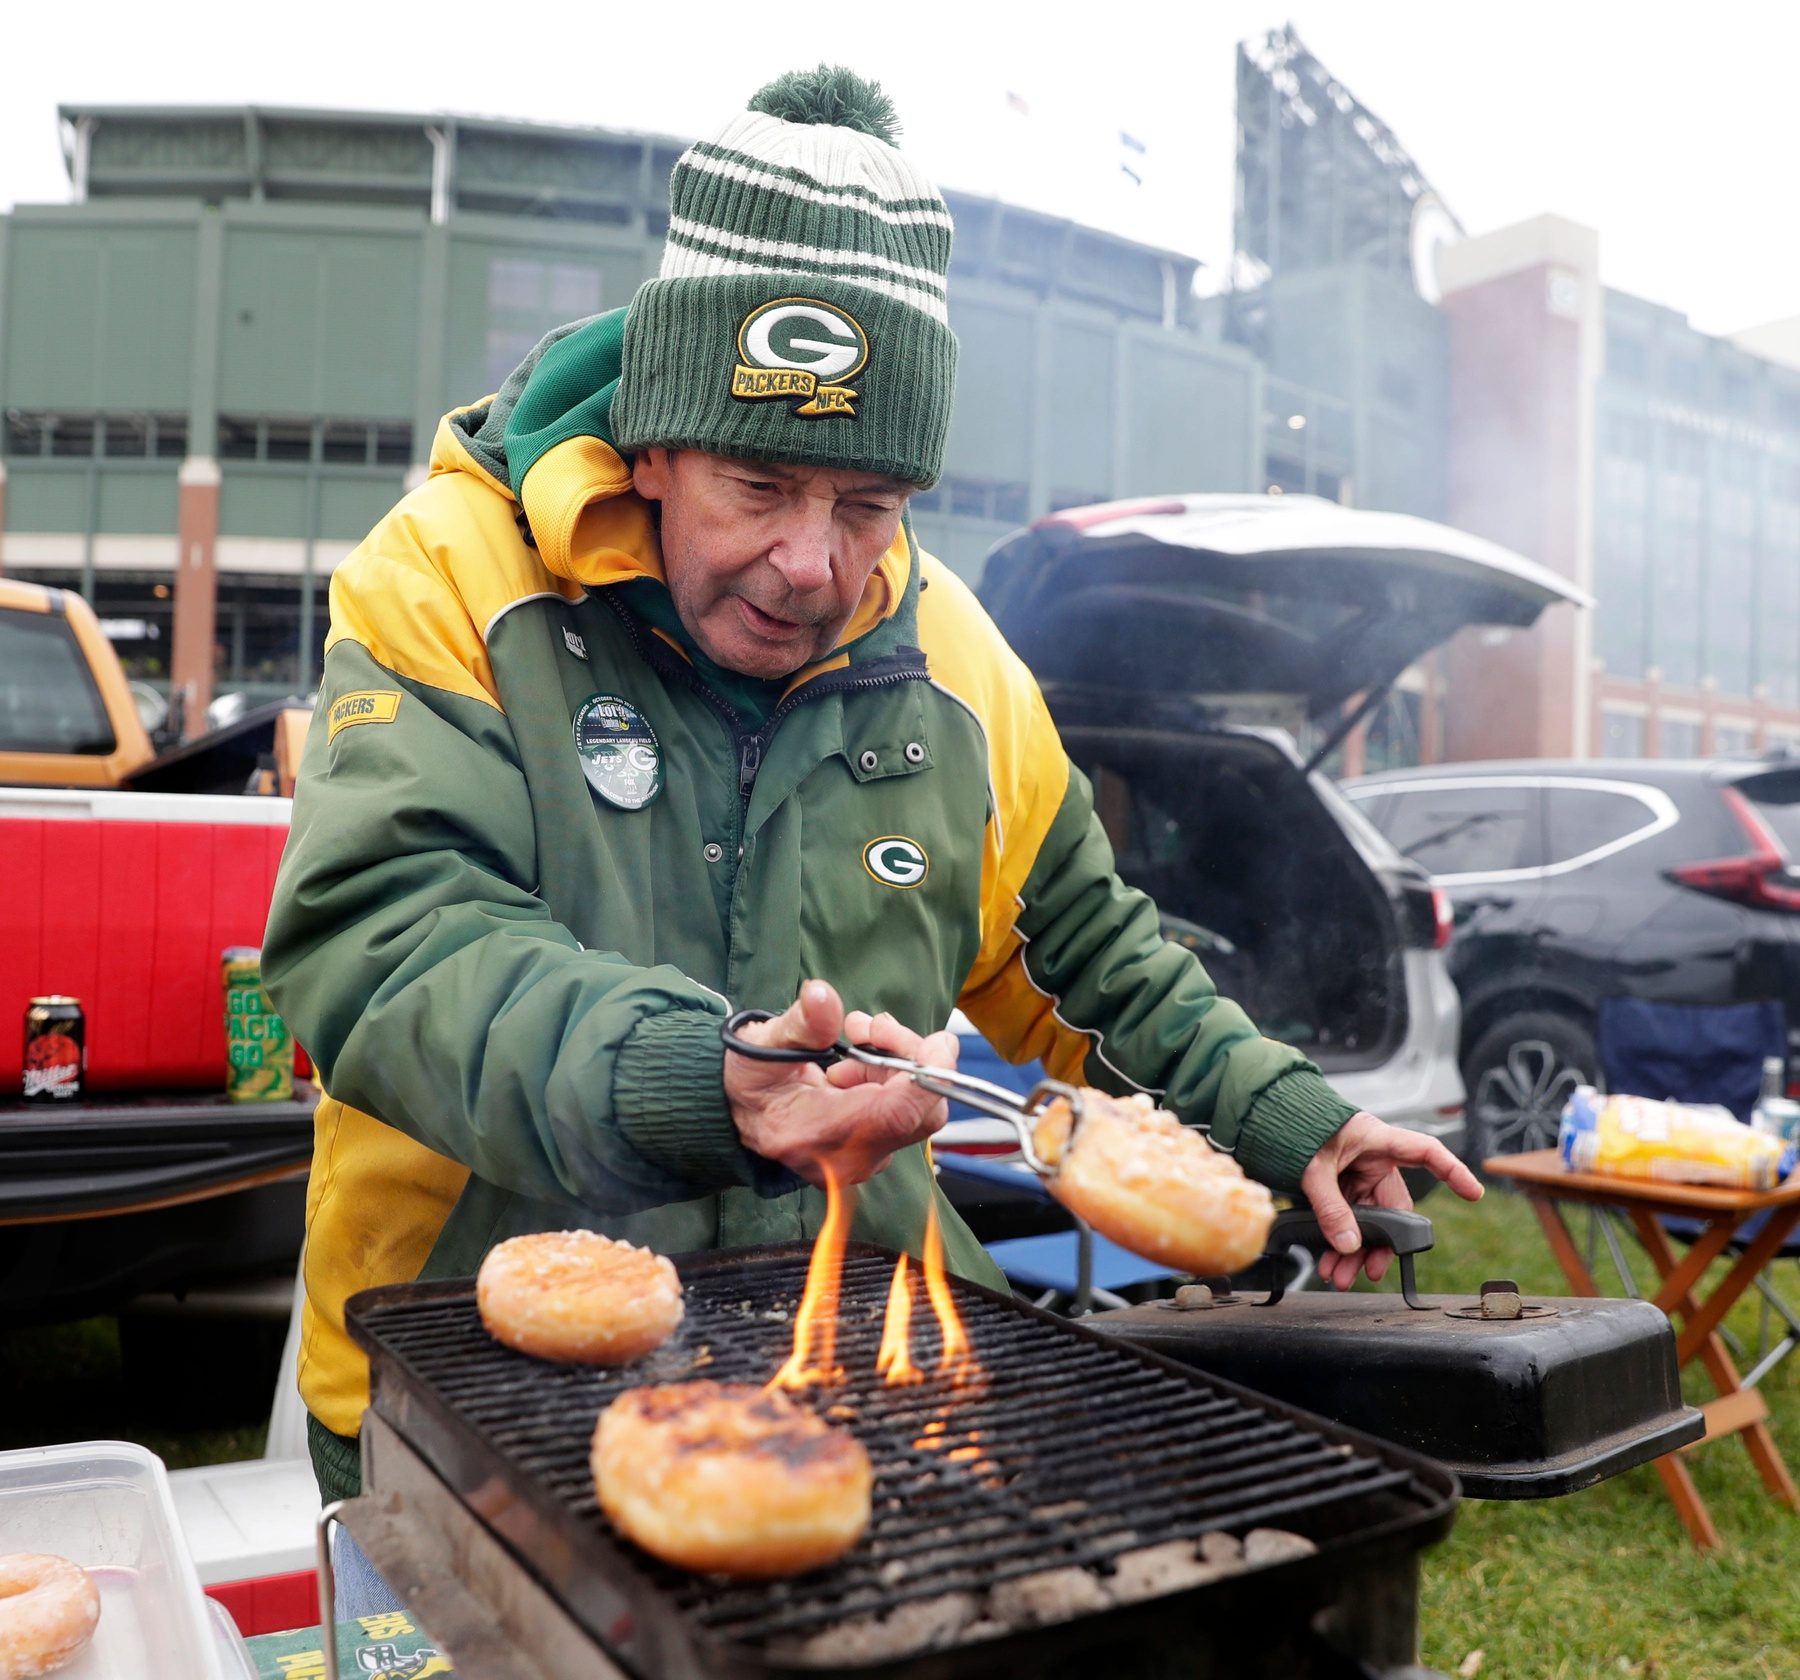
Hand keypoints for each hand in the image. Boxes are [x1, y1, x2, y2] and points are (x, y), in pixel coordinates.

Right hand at [724, 980, 955, 1186]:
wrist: (735, 1111)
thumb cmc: (748, 1077)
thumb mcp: (762, 1043)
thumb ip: (800, 1022)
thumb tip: (821, 995)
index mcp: (815, 1133)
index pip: (897, 1113)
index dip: (930, 1074)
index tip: (940, 1039)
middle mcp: (845, 1160)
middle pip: (918, 1112)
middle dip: (907, 1057)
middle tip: (871, 1026)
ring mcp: (861, 1163)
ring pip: (914, 1108)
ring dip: (894, 1063)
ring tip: (854, 1035)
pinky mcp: (870, 1154)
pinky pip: (903, 1113)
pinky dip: (890, 1079)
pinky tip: (855, 1062)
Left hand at [1299, 1111, 1482, 1288]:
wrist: (1275, 1121)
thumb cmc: (1299, 1127)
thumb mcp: (1313, 1167)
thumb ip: (1330, 1205)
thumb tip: (1348, 1244)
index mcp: (1378, 1140)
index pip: (1425, 1152)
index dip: (1453, 1170)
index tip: (1473, 1193)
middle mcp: (1374, 1161)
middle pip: (1393, 1209)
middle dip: (1379, 1245)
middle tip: (1368, 1271)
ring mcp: (1359, 1177)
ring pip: (1369, 1222)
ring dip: (1354, 1252)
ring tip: (1339, 1276)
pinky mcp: (1343, 1189)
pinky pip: (1349, 1220)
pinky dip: (1339, 1242)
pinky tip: (1329, 1262)